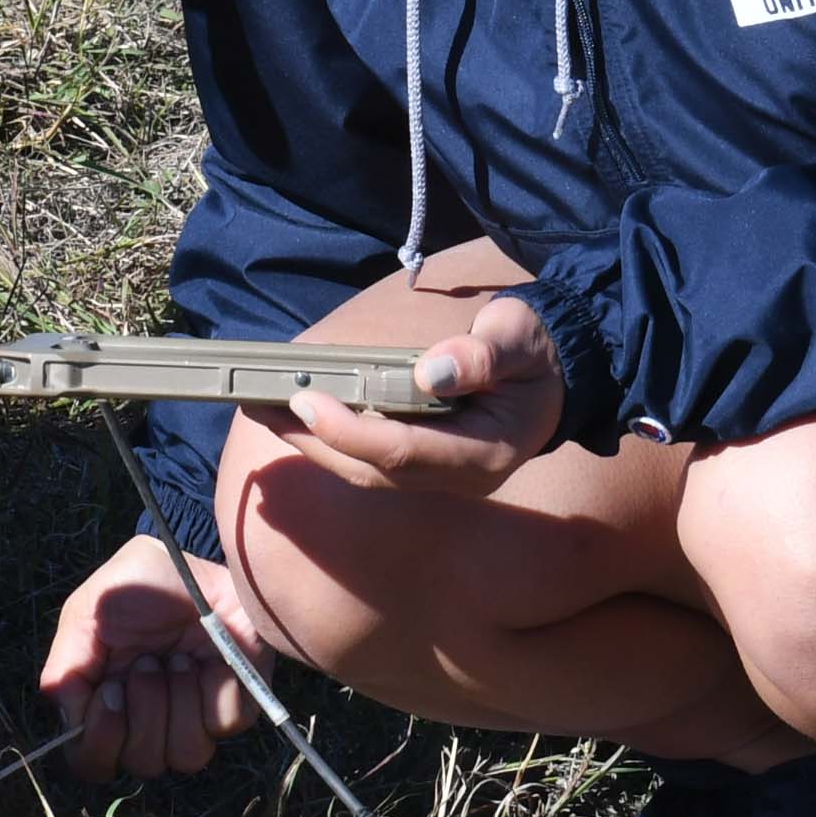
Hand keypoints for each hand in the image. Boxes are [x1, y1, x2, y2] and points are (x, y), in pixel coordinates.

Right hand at [37, 531, 262, 779]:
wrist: (195, 563)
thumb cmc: (139, 585)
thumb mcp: (88, 610)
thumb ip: (67, 665)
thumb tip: (67, 715)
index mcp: (107, 707)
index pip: (91, 760)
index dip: (100, 738)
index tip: (111, 691)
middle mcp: (148, 722)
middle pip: (142, 763)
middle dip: (146, 710)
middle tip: (149, 662)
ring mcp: (193, 718)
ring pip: (188, 755)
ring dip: (181, 701)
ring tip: (179, 659)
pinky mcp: (233, 705)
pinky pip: (225, 723)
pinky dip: (216, 688)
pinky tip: (209, 660)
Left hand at [269, 289, 562, 498]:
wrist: (555, 373)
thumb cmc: (532, 351)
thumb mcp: (517, 339)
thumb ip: (483, 354)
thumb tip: (432, 371)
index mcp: (487, 452)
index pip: (403, 452)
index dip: (349, 430)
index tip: (307, 400)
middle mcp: (460, 477)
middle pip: (372, 470)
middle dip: (312, 441)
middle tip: (261, 405)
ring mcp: (442, 476)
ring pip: (365, 472)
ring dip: (312, 443)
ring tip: (264, 408)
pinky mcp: (426, 466)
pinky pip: (370, 461)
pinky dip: (331, 439)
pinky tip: (298, 415)